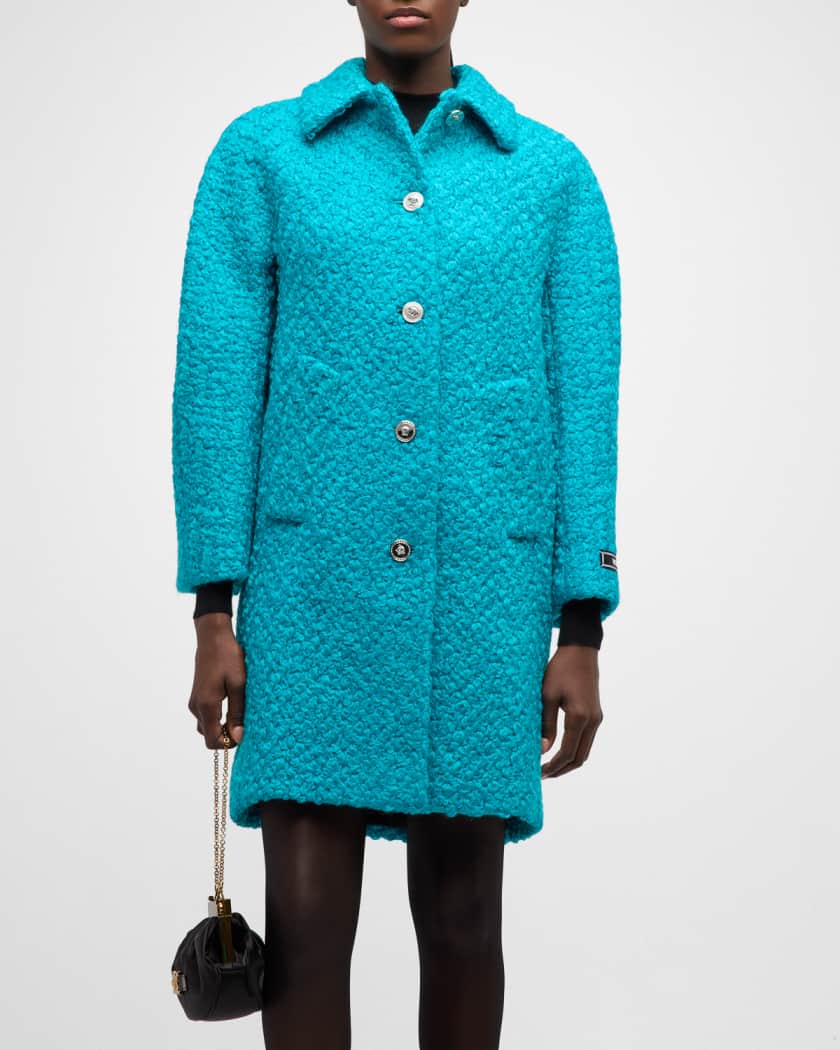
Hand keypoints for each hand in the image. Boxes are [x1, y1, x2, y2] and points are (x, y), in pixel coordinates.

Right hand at [187, 613, 245, 747]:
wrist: (213, 636)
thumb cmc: (228, 657)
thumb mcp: (239, 684)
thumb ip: (237, 712)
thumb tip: (238, 737)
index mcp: (207, 705)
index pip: (212, 741)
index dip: (228, 743)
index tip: (244, 733)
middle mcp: (196, 706)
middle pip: (209, 736)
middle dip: (226, 735)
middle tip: (244, 721)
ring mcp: (194, 701)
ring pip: (207, 726)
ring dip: (221, 726)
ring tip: (239, 711)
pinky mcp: (197, 695)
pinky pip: (206, 715)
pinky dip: (217, 717)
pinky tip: (231, 704)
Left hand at [540, 645, 602, 777]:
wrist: (580, 651)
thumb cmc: (560, 669)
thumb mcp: (547, 696)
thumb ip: (546, 725)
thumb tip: (543, 750)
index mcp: (579, 718)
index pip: (567, 753)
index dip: (553, 767)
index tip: (539, 773)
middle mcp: (592, 721)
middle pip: (579, 758)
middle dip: (561, 770)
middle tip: (543, 775)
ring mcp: (597, 718)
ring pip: (585, 751)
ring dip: (569, 762)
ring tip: (550, 766)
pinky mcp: (596, 714)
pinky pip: (587, 740)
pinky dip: (575, 750)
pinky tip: (560, 750)